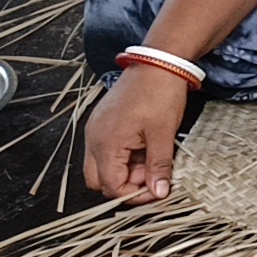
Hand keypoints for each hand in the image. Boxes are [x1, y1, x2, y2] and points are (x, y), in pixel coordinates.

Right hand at [83, 66, 189, 202]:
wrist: (157, 62)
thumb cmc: (160, 94)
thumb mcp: (163, 134)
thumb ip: (159, 166)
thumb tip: (159, 192)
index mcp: (105, 144)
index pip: (111, 186)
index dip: (134, 194)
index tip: (157, 190)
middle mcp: (93, 139)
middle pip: (99, 180)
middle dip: (126, 184)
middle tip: (152, 176)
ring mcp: (95, 130)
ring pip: (102, 166)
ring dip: (126, 170)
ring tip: (151, 158)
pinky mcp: (102, 123)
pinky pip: (106, 149)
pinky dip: (124, 156)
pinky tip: (144, 147)